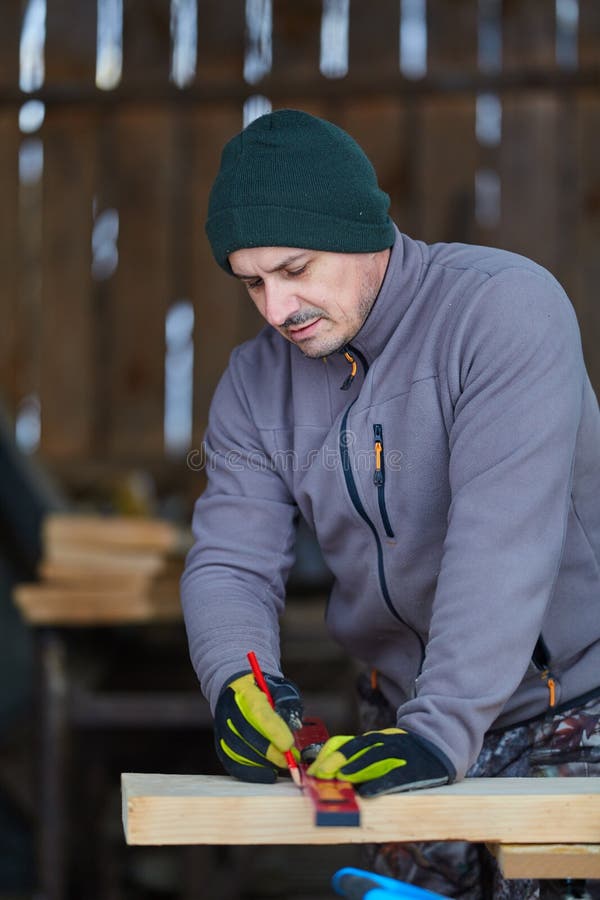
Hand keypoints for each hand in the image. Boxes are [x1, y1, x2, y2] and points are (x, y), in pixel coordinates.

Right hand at [214, 671, 302, 782]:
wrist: (235, 687)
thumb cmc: (262, 688)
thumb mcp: (279, 687)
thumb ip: (288, 703)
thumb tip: (294, 726)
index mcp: (246, 693)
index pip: (259, 713)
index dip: (273, 731)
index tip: (288, 745)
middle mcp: (230, 710)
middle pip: (248, 735)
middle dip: (272, 752)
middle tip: (291, 760)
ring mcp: (222, 727)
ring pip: (239, 751)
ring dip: (263, 762)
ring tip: (282, 764)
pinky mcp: (221, 742)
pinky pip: (232, 762)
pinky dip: (251, 772)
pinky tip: (267, 773)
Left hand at [306, 728, 452, 796]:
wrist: (437, 745)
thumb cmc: (400, 753)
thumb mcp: (377, 750)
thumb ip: (356, 759)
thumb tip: (329, 774)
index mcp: (370, 740)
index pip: (343, 743)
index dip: (327, 755)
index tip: (312, 770)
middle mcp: (381, 744)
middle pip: (355, 749)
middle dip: (336, 761)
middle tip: (320, 774)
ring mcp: (396, 754)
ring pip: (373, 758)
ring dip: (355, 768)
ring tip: (340, 778)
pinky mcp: (411, 769)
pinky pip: (393, 777)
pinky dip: (379, 784)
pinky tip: (367, 792)